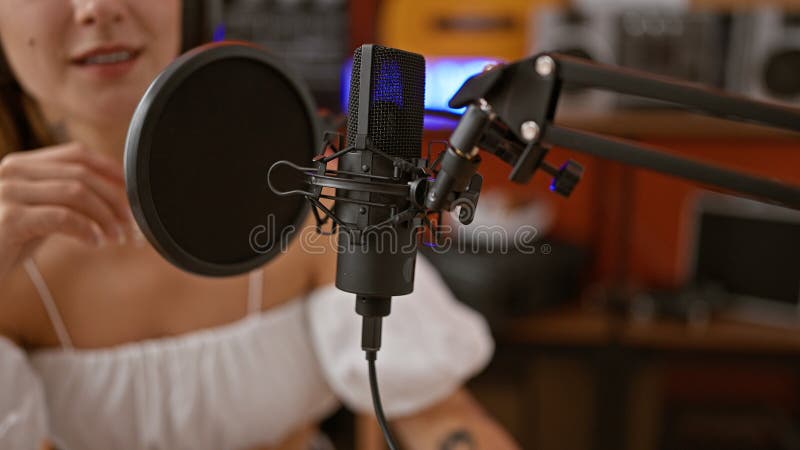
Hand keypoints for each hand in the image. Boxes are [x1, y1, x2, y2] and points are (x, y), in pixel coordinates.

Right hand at [0, 142, 130, 280]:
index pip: (76, 153)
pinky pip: (63, 217)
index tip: (131, 191)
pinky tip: (95, 242)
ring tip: (116, 237)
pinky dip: (87, 230)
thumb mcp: (38, 212)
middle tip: (130, 225)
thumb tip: (114, 197)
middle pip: (82, 174)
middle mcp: (13, 171)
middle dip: (114, 200)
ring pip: (77, 193)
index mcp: (22, 165)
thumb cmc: (5, 243)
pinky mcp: (10, 217)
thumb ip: (64, 199)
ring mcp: (8, 192)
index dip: (111, 169)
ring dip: (105, 217)